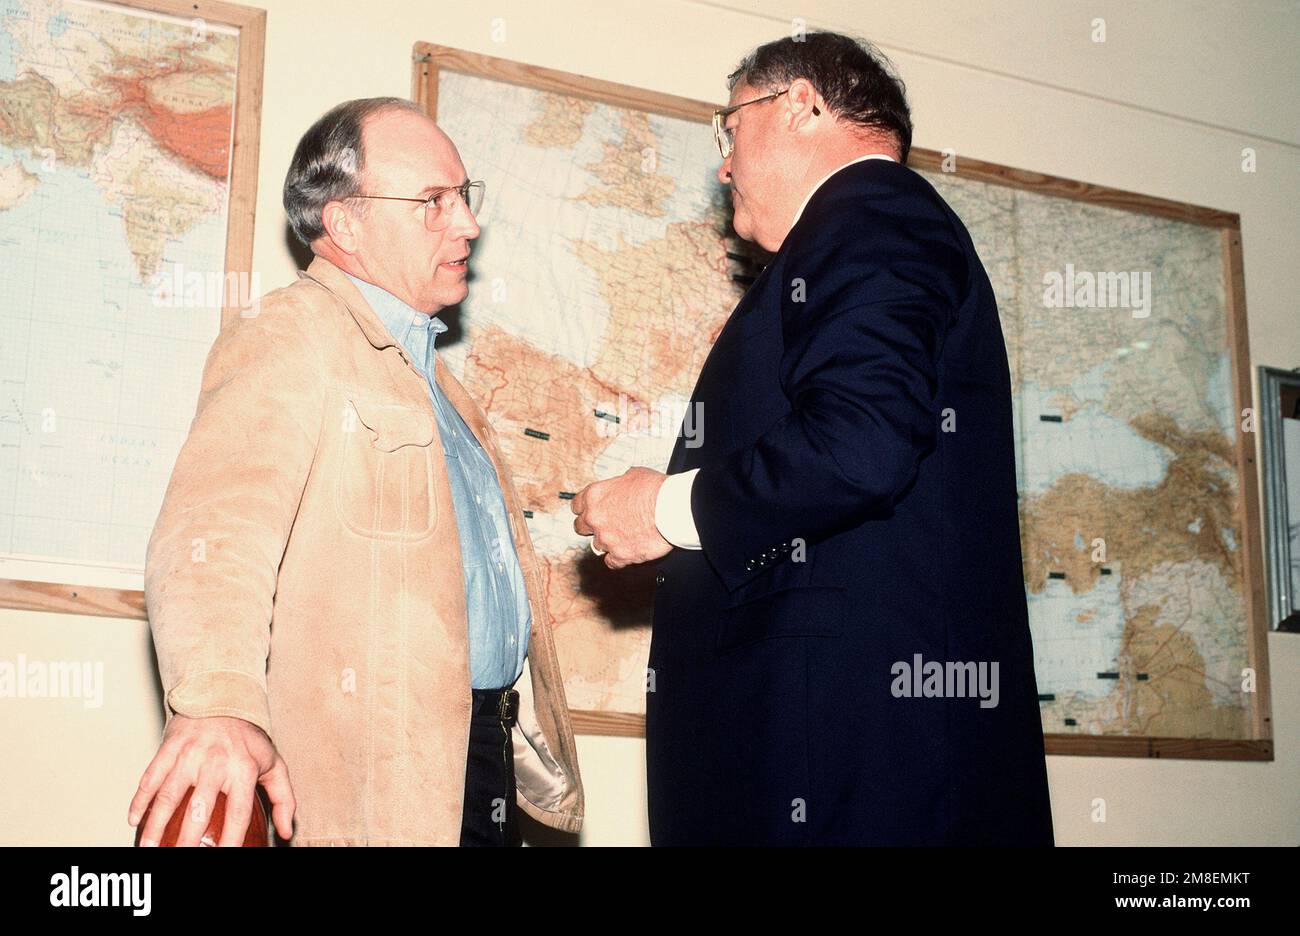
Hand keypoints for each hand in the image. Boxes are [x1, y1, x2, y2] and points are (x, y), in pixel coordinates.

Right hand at [128, 714, 295, 845]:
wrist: (222, 696)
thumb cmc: (248, 738)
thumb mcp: (273, 764)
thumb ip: (283, 798)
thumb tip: (287, 831)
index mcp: (244, 769)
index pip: (238, 812)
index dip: (231, 839)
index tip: (224, 857)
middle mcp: (216, 762)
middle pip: (198, 809)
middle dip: (186, 838)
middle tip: (179, 857)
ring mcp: (190, 754)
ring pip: (168, 796)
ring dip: (155, 825)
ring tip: (149, 849)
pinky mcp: (169, 747)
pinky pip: (151, 777)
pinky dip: (140, 800)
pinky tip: (134, 820)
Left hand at [572, 467, 672, 568]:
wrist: (671, 508)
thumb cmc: (655, 489)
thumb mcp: (633, 475)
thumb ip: (619, 485)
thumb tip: (621, 488)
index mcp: (595, 496)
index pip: (576, 506)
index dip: (584, 509)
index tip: (589, 511)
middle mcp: (596, 518)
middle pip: (580, 527)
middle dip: (591, 527)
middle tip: (604, 525)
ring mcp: (606, 539)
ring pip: (596, 546)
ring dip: (608, 542)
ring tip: (624, 536)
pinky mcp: (620, 555)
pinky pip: (611, 562)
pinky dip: (618, 558)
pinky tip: (626, 552)